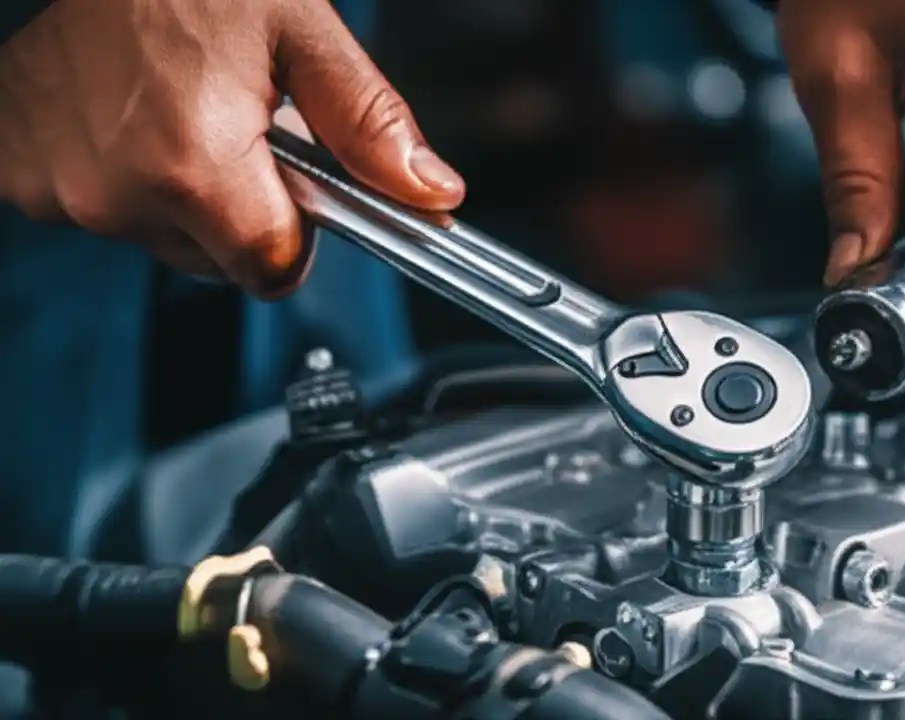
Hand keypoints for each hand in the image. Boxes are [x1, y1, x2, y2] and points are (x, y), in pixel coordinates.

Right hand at [0, 0, 463, 296]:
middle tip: (232, 125)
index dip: (298, 232)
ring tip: (177, 110)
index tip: (296, 184)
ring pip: (164, 239)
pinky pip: (100, 210)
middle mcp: (118, 194)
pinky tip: (127, 119)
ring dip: (182, 193)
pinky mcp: (20, 177)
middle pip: (219, 260)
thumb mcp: (298, 29)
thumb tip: (430, 193)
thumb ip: (368, 123)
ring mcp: (61, 191)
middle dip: (242, 209)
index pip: (273, 268)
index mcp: (195, 165)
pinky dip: (122, 178)